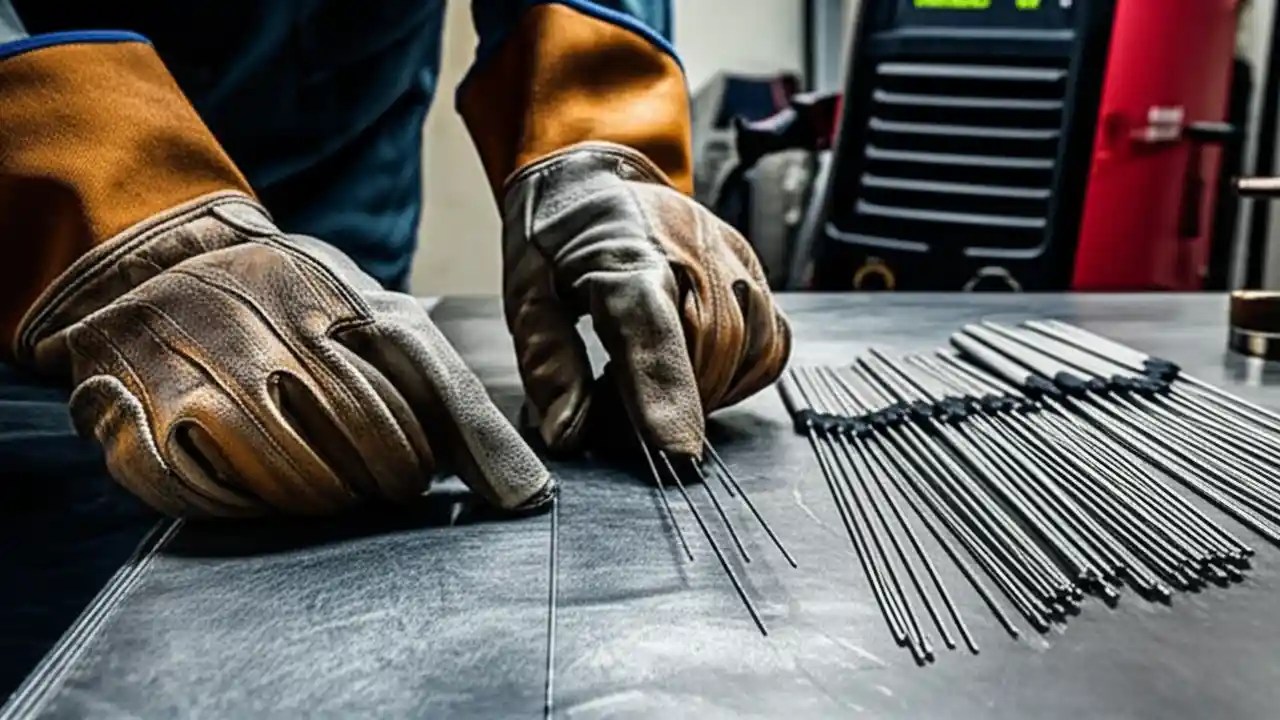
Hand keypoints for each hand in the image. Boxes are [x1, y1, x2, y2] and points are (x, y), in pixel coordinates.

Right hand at [17, 193, 552, 516]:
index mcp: (326, 294)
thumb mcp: (381, 326)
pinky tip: (257, 490)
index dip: (422, 452)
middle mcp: (255, 324)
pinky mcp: (128, 415)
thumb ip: (456, 403)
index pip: (415, 392)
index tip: (416, 475)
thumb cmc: (300, 308)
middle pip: (355, 444)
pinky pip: (200, 497)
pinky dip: (242, 509)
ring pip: (286, 480)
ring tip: (326, 489)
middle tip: (376, 484)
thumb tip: (530, 499)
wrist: (160, 263)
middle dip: (381, 481)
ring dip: (320, 500)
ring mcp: (187, 368)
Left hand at [502, 142, 791, 455]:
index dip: (668, 395)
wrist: (598, 170)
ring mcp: (734, 261)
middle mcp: (694, 254)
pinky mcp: (756, 273)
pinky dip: (739, 375)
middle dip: (668, 403)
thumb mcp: (526, 290)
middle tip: (615, 406)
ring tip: (648, 379)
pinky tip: (697, 371)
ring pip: (744, 355)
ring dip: (702, 391)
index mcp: (625, 254)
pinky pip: (769, 346)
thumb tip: (569, 435)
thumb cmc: (559, 231)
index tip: (677, 452)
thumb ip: (548, 364)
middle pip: (705, 355)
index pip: (655, 333)